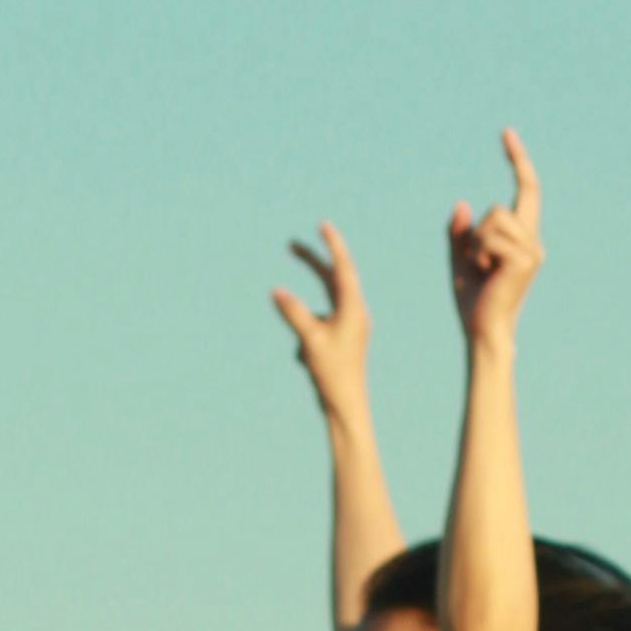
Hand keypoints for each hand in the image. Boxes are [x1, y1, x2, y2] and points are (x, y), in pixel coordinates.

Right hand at [271, 222, 372, 418]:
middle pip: (332, 279)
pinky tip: (310, 364)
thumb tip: (276, 292)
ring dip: (304, 314)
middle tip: (291, 245)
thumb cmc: (333, 373)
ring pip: (323, 306)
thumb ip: (293, 313)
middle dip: (312, 264)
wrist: (346, 405)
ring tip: (305, 346)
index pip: (342, 267)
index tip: (322, 225)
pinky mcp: (341, 340)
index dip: (332, 245)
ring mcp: (349, 327)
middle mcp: (354, 313)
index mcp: (353, 308)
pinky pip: (318, 327)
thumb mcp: (310, 339)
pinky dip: (307, 337)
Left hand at [445, 132, 541, 350]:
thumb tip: (463, 203)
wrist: (482, 331)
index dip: (517, 160)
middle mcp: (533, 241)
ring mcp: (533, 250)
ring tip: (482, 270)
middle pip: (500, 207)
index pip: (525, 190)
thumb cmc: (474, 302)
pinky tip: (485, 273)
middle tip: (478, 267)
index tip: (506, 133)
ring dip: (477, 243)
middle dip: (480, 235)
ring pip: (493, 218)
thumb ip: (460, 233)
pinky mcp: (525, 259)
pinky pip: (490, 235)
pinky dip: (479, 251)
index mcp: (522, 239)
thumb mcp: (460, 259)